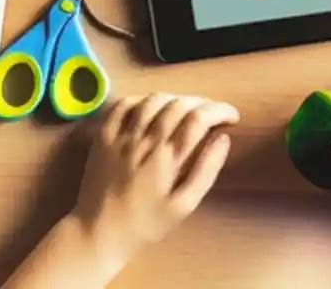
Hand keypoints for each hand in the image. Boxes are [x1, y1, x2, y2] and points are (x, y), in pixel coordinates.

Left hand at [74, 94, 239, 266]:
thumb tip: (223, 140)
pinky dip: (142, 99)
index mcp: (167, 158)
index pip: (198, 119)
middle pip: (178, 104)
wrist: (98, 232)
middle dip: (202, 102)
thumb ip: (205, 171)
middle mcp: (144, 140)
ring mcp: (121, 136)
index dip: (219, 111)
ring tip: (186, 107)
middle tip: (212, 112)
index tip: (232, 116)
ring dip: (175, 98)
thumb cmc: (146, 224)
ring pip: (153, 100)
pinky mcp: (103, 136)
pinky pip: (123, 105)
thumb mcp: (183, 206)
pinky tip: (152, 105)